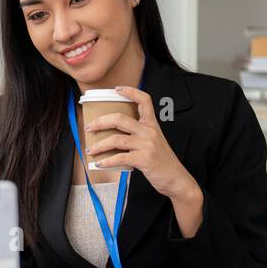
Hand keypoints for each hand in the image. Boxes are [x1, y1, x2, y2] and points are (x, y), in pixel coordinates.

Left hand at [86, 86, 201, 215]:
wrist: (176, 179)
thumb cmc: (163, 162)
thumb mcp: (154, 143)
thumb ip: (138, 136)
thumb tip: (113, 137)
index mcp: (152, 125)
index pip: (144, 101)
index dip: (131, 92)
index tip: (117, 89)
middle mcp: (149, 131)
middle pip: (120, 118)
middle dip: (101, 122)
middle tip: (90, 127)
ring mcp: (147, 145)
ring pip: (116, 139)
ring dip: (99, 145)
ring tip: (90, 150)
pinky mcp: (144, 159)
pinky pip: (119, 157)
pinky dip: (106, 161)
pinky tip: (99, 164)